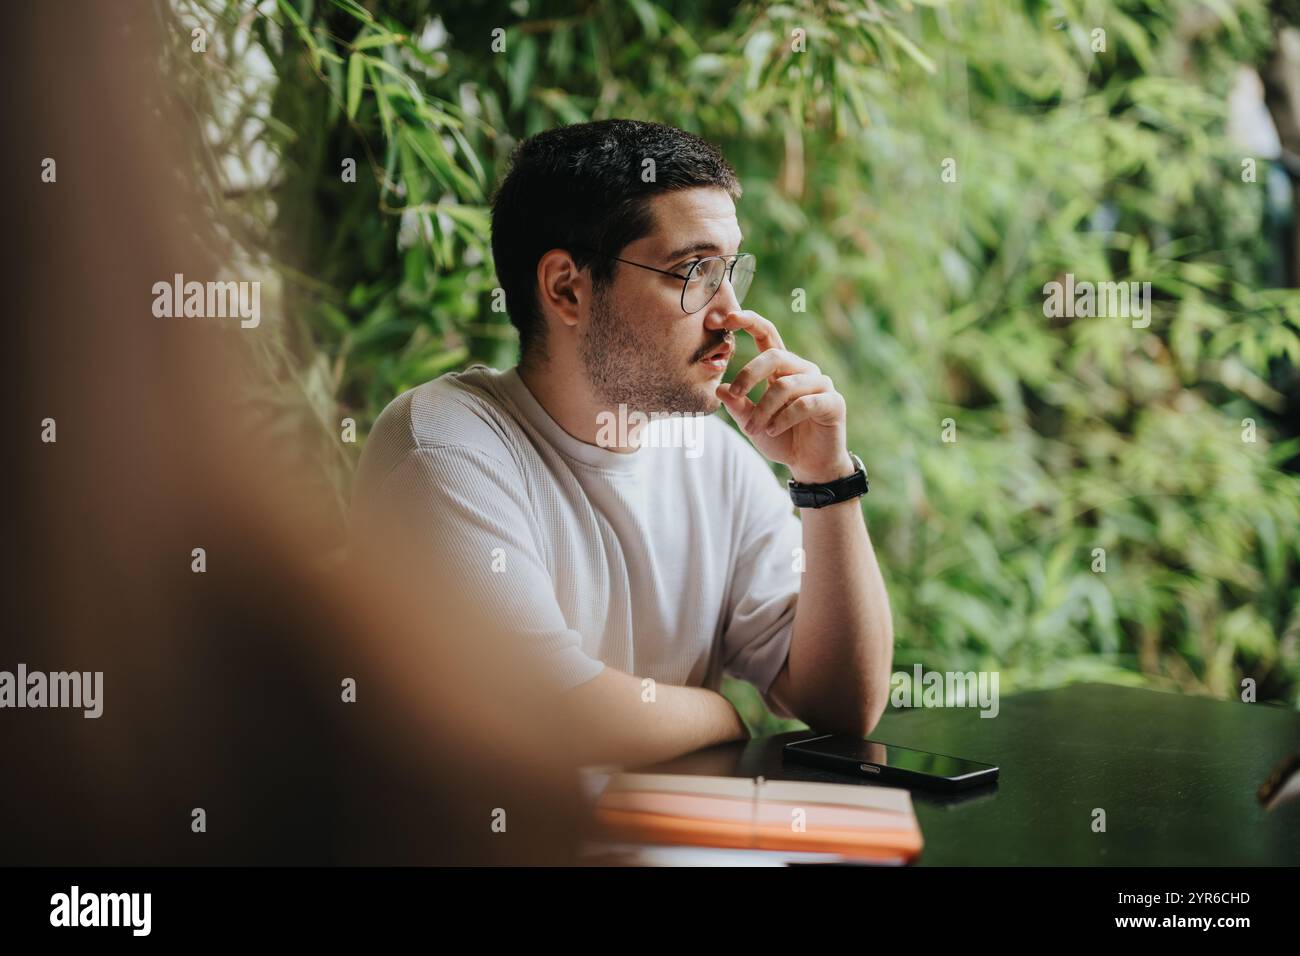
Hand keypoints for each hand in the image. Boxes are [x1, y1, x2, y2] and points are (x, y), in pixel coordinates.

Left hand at [713, 309, 852, 483]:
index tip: (724, 318)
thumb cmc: (781, 439)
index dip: (748, 321)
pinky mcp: (833, 402)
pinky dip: (783, 418)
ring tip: (754, 430)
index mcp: (782, 368)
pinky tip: (772, 431)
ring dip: (764, 410)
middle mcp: (803, 370)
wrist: (810, 465)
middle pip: (774, 355)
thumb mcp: (752, 423)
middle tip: (734, 394)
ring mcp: (820, 384)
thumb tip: (719, 388)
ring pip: (785, 385)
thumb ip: (738, 406)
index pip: (766, 335)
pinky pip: (804, 404)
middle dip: (749, 374)